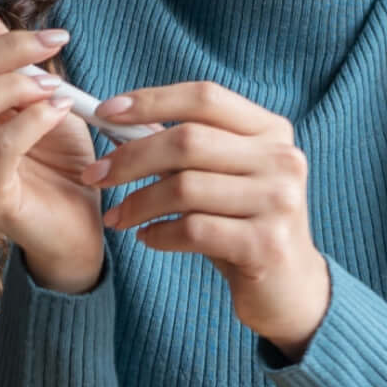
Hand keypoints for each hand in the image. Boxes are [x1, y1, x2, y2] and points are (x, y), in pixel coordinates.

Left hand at [89, 82, 330, 354]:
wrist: (291, 289)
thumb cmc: (244, 225)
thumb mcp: (225, 177)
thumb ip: (187, 148)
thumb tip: (118, 121)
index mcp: (271, 130)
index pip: (205, 97)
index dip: (151, 100)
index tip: (106, 112)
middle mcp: (281, 159)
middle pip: (188, 140)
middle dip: (130, 158)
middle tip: (94, 175)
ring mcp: (278, 201)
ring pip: (184, 187)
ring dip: (137, 202)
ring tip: (118, 217)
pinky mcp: (265, 244)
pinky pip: (193, 229)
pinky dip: (159, 233)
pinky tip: (148, 238)